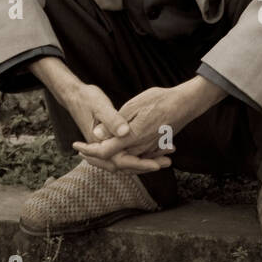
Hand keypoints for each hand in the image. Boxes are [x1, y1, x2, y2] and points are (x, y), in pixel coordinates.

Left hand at [73, 78, 225, 172]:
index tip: (76, 145)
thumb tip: (97, 136)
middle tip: (81, 151)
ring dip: (107, 157)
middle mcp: (140, 148)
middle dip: (95, 157)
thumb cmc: (159, 100)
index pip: (105, 152)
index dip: (89, 150)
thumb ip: (114, 123)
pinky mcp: (154, 148)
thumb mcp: (133, 106)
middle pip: (113, 161)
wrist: (185, 103)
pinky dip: (122, 155)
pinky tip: (114, 149)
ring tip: (92, 151)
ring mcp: (148, 150)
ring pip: (123, 160)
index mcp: (132, 137)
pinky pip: (134, 157)